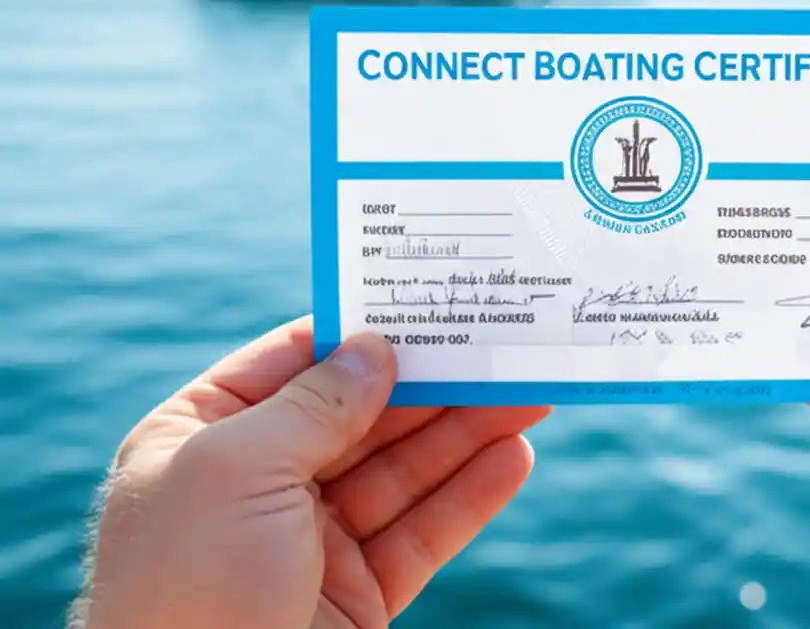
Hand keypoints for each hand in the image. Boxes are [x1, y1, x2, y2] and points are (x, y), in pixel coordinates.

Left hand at [80, 317, 549, 628]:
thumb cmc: (190, 587)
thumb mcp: (236, 470)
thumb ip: (313, 404)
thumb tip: (373, 349)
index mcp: (201, 442)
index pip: (290, 366)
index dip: (358, 334)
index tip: (424, 304)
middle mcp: (257, 487)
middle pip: (361, 417)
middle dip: (431, 384)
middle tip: (499, 350)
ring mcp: (309, 543)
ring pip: (402, 473)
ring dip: (466, 434)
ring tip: (530, 396)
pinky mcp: (356, 594)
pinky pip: (422, 532)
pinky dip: (470, 496)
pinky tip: (513, 459)